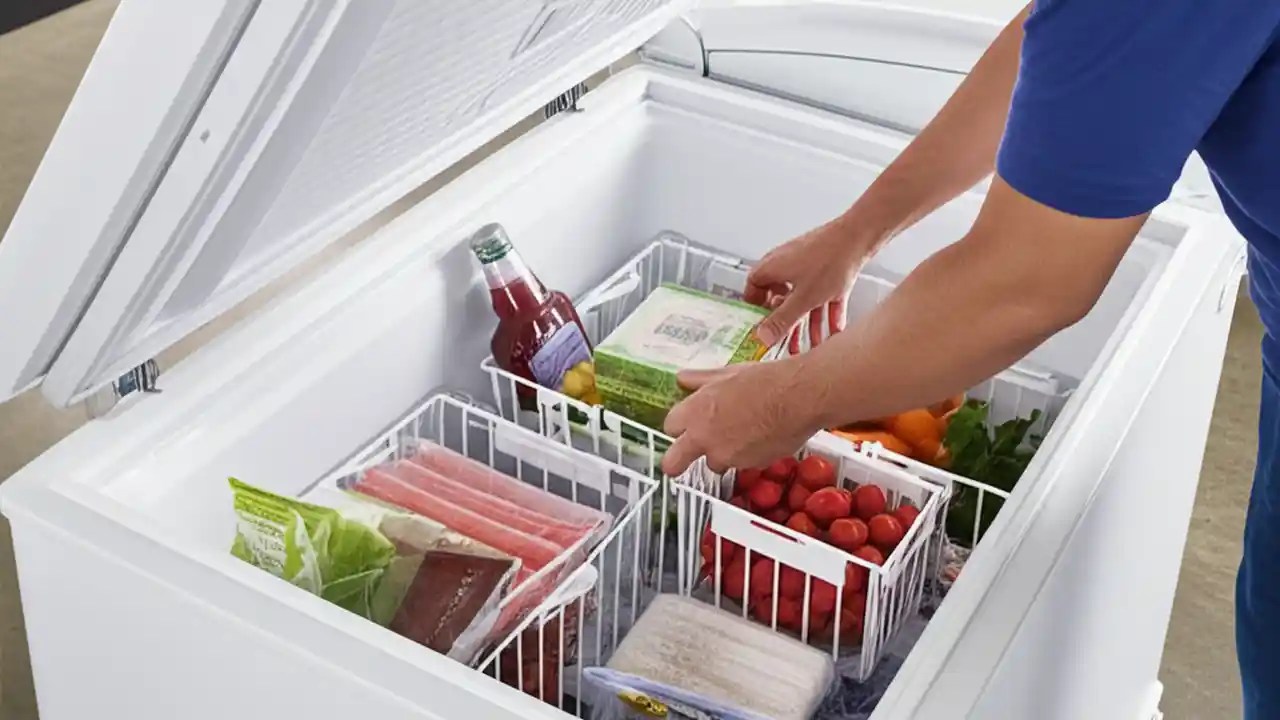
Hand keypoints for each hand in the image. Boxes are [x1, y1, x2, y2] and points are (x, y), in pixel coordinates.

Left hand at [660, 359, 822, 476]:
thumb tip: (683, 378)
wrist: (798, 397)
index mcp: (695, 412)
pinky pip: (742, 464)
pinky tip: (760, 435)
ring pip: (714, 463)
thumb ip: (700, 380)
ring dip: (722, 455)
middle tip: (681, 460)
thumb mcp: (727, 374)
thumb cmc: (764, 380)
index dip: (679, 426)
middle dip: (676, 462)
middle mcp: (704, 438)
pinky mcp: (750, 466)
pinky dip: (747, 455)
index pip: (669, 427)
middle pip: (673, 462)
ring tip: (740, 434)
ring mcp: (726, 456)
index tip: (685, 425)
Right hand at [746, 214, 879, 350]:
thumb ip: (781, 321)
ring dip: (808, 323)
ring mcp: (806, 267)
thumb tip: (762, 337)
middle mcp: (785, 265)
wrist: (859, 237)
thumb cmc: (829, 260)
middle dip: (787, 325)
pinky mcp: (825, 269)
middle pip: (780, 300)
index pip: (752, 290)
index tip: (761, 329)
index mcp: (771, 268)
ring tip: (814, 344)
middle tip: (789, 344)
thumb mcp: (802, 299)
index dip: (756, 310)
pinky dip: (825, 311)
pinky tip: (834, 330)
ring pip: (802, 300)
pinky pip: (821, 295)